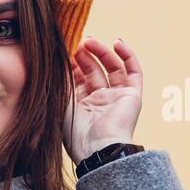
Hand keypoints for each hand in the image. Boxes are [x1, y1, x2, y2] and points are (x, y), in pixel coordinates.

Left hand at [64, 37, 142, 165]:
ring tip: (89, 41)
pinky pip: (134, 72)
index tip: (64, 51)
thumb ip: (60, 81)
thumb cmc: (74, 132)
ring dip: (101, 52)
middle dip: (85, 56)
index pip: (78, 78)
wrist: (97, 148)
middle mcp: (99, 101)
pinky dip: (127, 56)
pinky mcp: (132, 96)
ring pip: (112, 68)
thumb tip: (55, 60)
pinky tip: (117, 42)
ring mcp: (116, 98)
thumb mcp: (61, 102)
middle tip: (77, 44)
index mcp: (81, 106)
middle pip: (94, 71)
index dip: (72, 63)